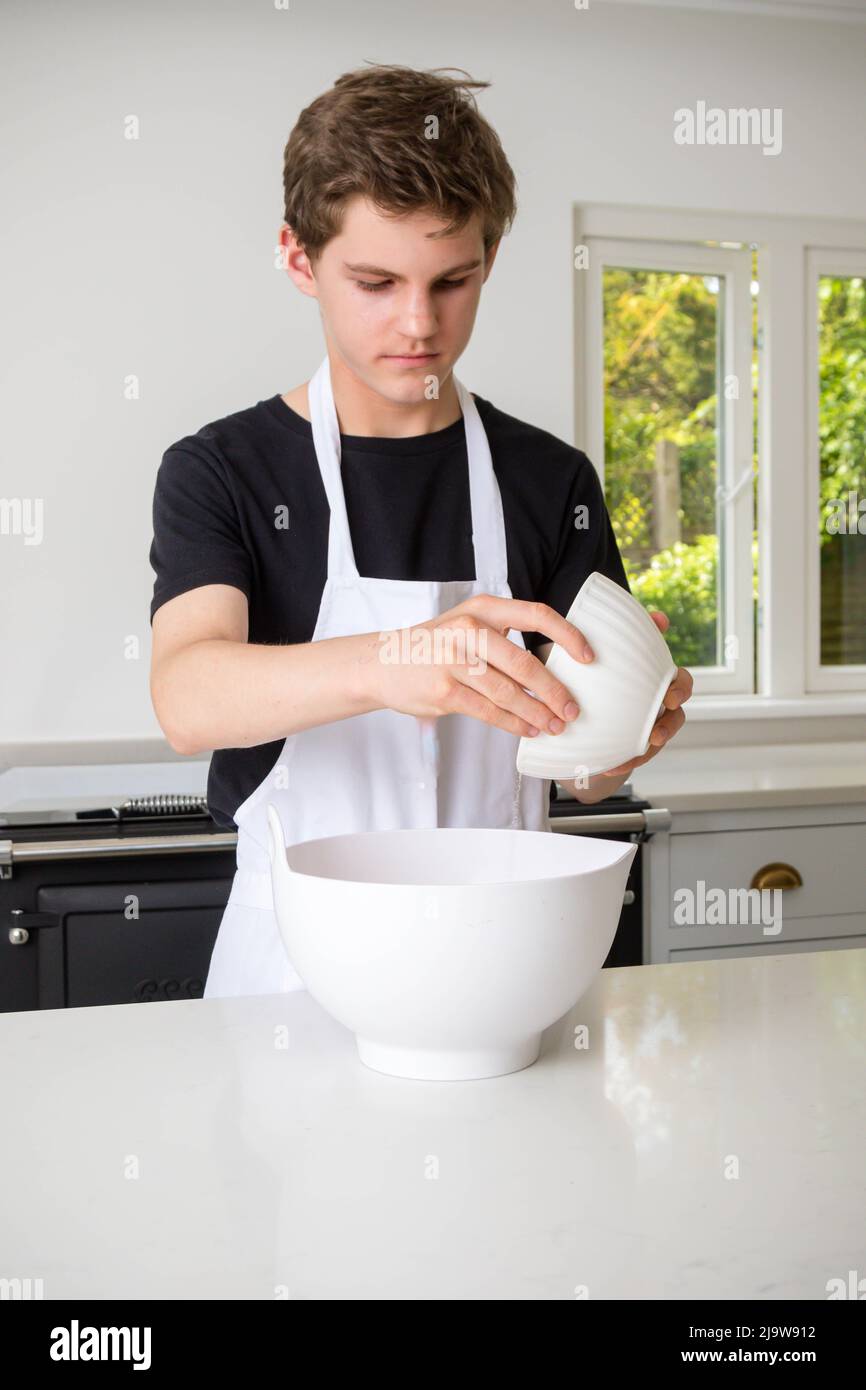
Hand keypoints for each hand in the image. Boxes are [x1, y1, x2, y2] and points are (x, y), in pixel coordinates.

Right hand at [370, 594, 593, 737]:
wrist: (381, 663)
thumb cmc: (433, 646)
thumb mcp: (466, 625)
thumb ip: (502, 637)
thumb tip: (551, 668)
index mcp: (482, 609)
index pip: (537, 614)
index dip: (568, 635)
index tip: (588, 657)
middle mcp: (468, 630)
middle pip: (525, 663)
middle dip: (554, 691)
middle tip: (572, 709)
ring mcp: (454, 660)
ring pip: (509, 692)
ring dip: (537, 713)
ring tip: (554, 725)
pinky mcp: (444, 691)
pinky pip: (489, 712)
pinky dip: (514, 723)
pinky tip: (528, 729)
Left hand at [599, 609, 692, 775]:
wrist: (591, 699)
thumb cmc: (610, 666)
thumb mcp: (618, 646)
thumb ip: (639, 631)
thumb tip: (659, 618)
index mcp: (660, 679)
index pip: (680, 682)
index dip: (680, 689)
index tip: (671, 698)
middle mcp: (660, 703)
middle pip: (675, 716)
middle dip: (669, 724)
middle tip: (657, 733)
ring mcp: (650, 724)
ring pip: (658, 739)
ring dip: (649, 749)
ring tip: (636, 752)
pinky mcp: (636, 743)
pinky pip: (636, 755)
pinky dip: (627, 761)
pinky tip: (610, 767)